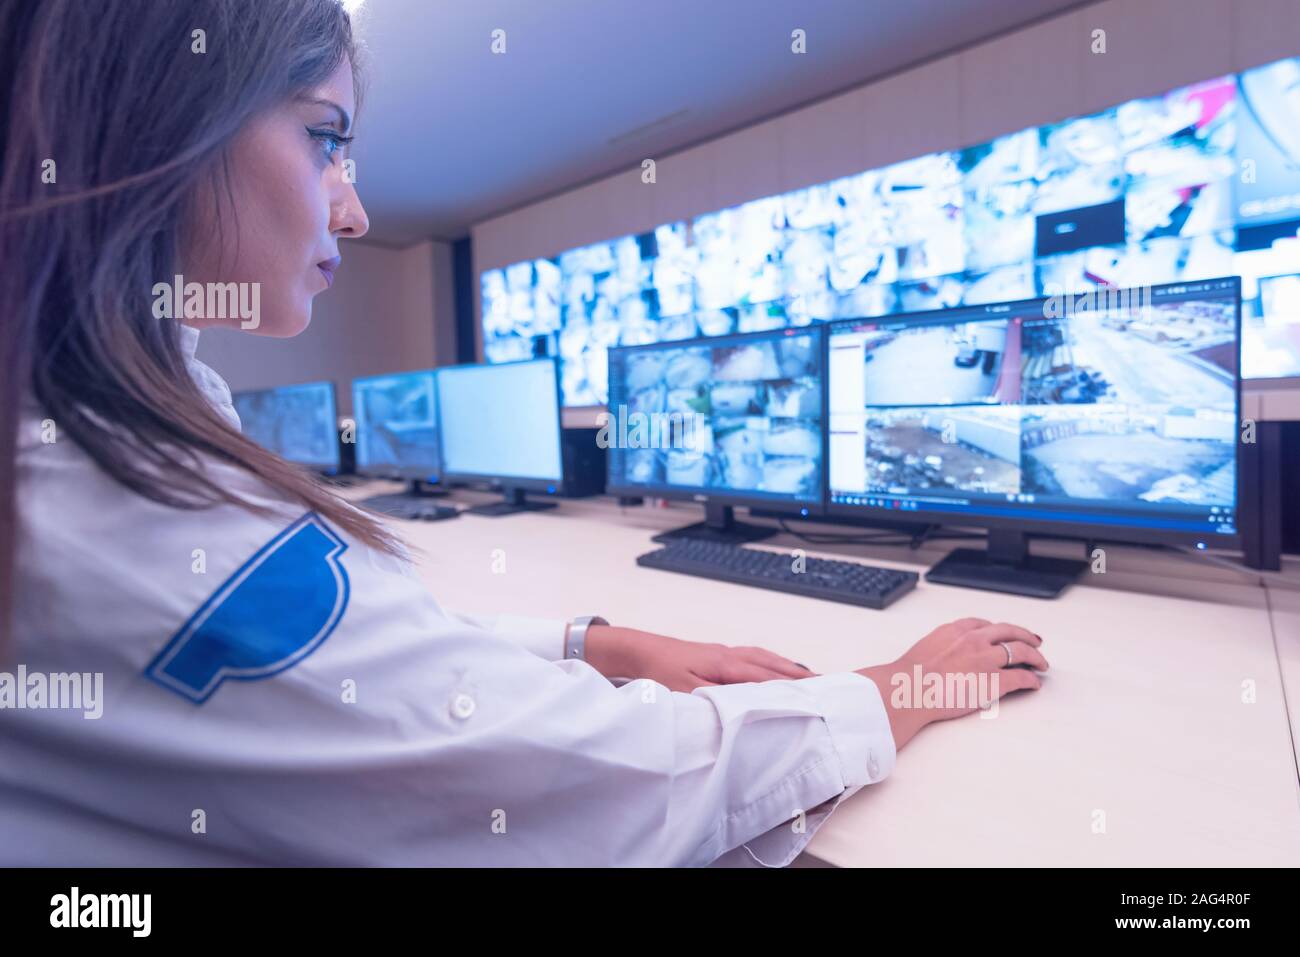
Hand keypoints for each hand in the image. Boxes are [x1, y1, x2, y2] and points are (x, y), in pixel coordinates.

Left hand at [584, 625, 814, 692]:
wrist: (641, 650)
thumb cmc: (661, 672)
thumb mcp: (686, 694)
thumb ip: (716, 702)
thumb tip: (744, 709)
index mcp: (727, 665)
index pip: (769, 678)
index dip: (794, 688)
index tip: (819, 696)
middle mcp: (733, 655)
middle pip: (775, 666)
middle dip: (802, 677)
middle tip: (830, 688)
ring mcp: (728, 652)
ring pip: (768, 660)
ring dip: (791, 670)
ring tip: (814, 680)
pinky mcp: (722, 654)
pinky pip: (758, 658)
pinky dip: (776, 664)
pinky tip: (781, 671)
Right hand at [856, 618, 1047, 749]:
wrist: (910, 689)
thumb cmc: (909, 676)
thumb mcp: (923, 650)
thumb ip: (938, 648)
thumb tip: (939, 659)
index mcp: (955, 631)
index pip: (983, 624)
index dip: (998, 629)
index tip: (1003, 633)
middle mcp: (974, 640)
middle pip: (1008, 631)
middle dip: (1024, 635)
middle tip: (1034, 641)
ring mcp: (986, 659)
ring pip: (1020, 650)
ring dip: (1035, 656)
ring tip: (1041, 663)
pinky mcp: (995, 680)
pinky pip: (1021, 677)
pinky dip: (1031, 679)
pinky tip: (1035, 683)